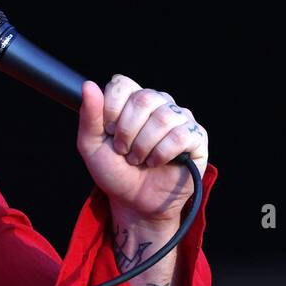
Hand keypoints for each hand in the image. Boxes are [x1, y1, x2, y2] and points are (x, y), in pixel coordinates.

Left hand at [76, 74, 209, 223]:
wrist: (134, 201)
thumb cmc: (114, 171)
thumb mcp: (91, 146)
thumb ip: (89, 116)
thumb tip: (88, 85)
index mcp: (133, 100)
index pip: (123, 84)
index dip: (112, 108)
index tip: (108, 132)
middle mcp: (159, 104)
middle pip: (144, 99)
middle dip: (127, 131)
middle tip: (123, 150)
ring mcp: (180, 119)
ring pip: (163, 117)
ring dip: (144, 145)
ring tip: (139, 159)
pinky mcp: (196, 137)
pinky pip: (181, 135)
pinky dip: (162, 153)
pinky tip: (156, 162)